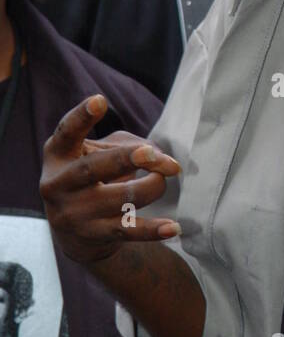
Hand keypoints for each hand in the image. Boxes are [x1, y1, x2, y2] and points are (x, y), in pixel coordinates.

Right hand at [40, 95, 182, 266]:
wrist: (77, 233)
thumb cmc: (95, 178)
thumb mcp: (102, 153)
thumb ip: (133, 145)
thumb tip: (166, 162)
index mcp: (58, 155)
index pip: (66, 133)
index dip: (81, 117)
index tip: (100, 100)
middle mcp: (58, 184)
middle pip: (91, 169)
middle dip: (123, 159)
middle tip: (150, 153)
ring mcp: (74, 214)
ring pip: (119, 199)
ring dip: (151, 187)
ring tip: (163, 179)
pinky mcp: (94, 236)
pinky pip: (128, 231)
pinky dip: (153, 230)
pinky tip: (174, 228)